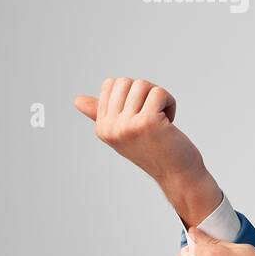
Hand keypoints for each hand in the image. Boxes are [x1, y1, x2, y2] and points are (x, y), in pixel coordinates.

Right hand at [74, 77, 205, 184]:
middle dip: (146, 92)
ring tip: (162, 119)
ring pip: (142, 84)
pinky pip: (159, 92)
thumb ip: (102, 114)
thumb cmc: (155, 150)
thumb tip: (77, 100)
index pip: (110, 84)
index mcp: (102, 127)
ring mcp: (126, 125)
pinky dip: (170, 103)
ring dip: (160, 98)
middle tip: (155, 115)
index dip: (133, 93)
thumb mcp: (124, 132)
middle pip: (125, 81)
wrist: (177, 174)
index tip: (142, 114)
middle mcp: (110, 127)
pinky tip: (170, 122)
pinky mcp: (147, 122)